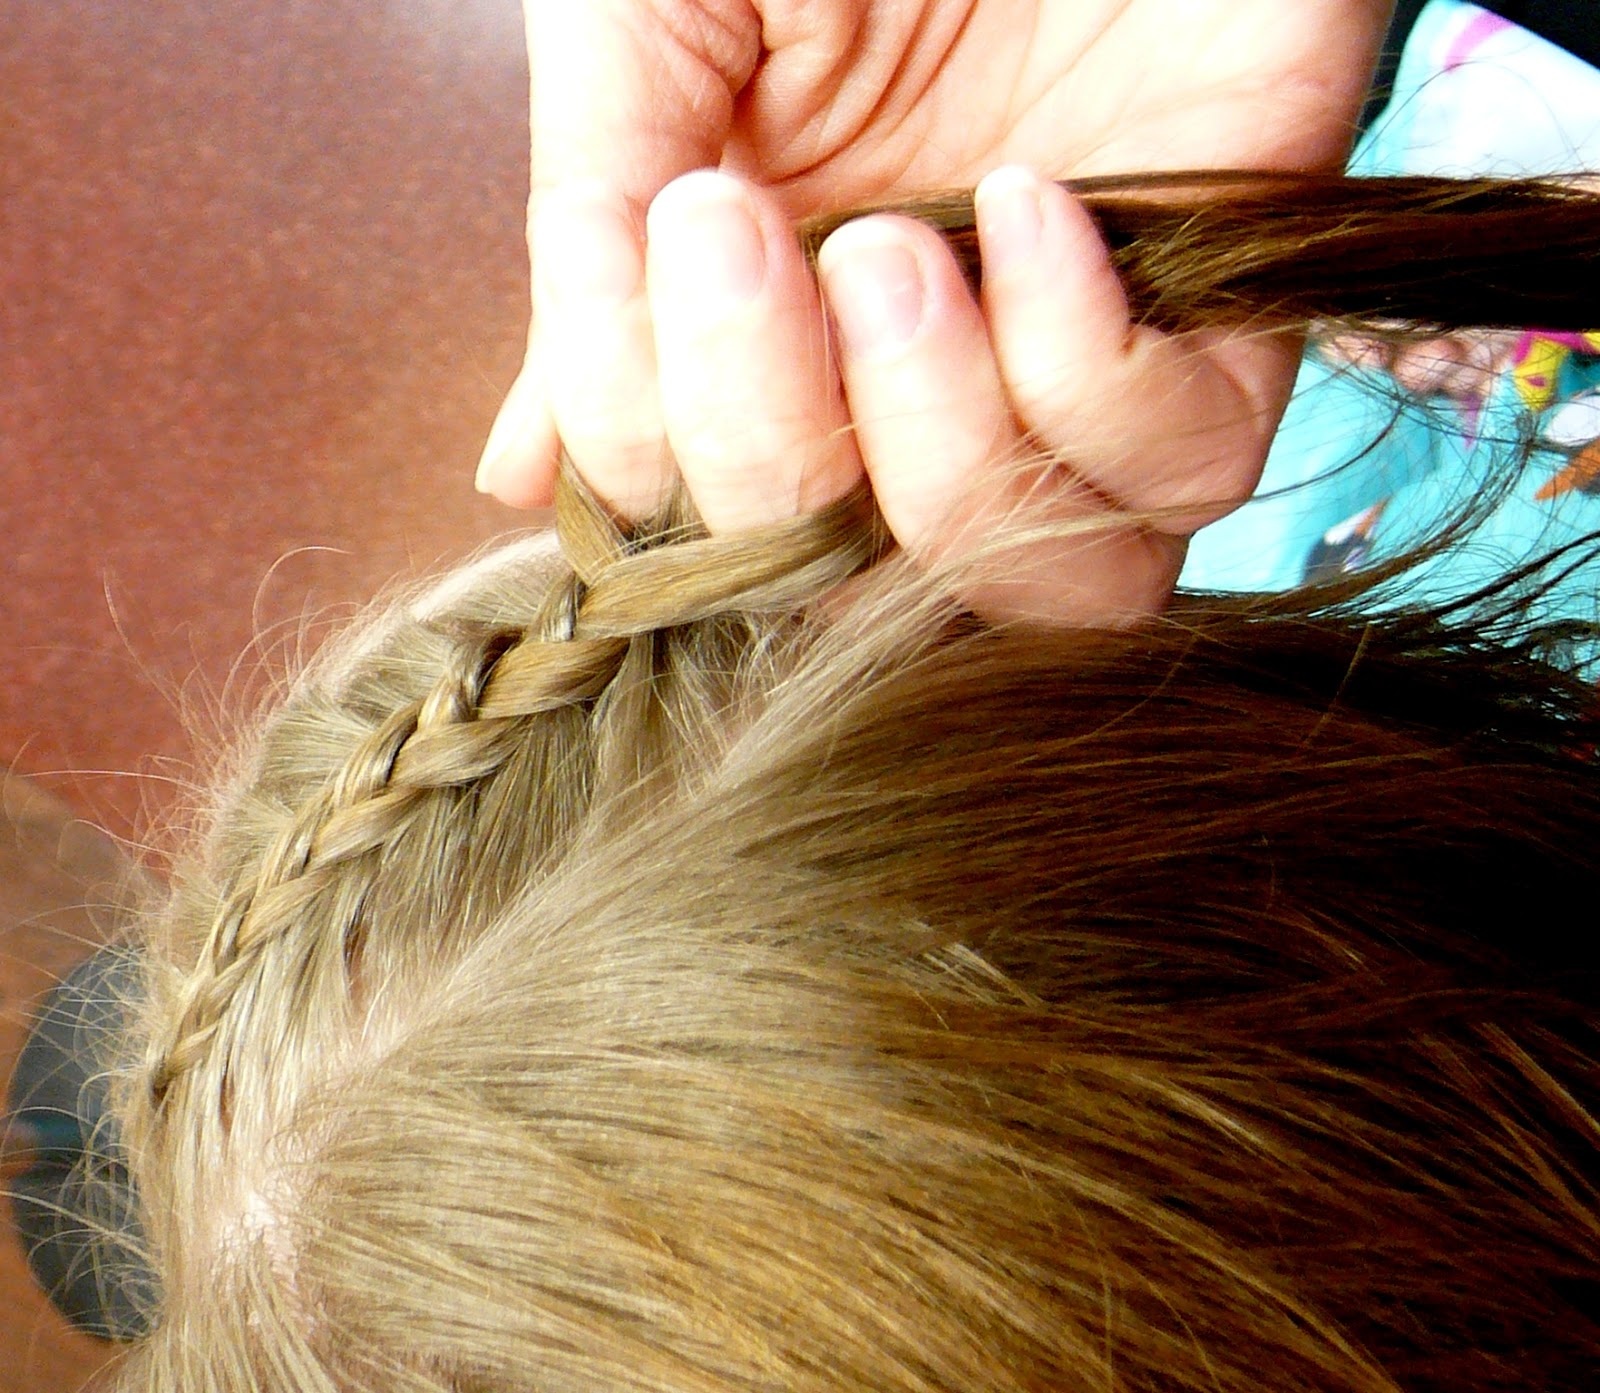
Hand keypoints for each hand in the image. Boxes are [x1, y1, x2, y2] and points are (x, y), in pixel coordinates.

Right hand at [478, 0, 1390, 618]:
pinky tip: (1032, 203)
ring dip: (944, 459)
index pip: (712, 534)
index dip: (653, 453)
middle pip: (859, 594)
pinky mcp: (1225, 325)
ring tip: (896, 252)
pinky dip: (1090, 367)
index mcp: (778, 351)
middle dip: (772, 450)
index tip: (630, 250)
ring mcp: (1069, 378)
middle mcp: (918, 400)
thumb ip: (594, 229)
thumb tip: (529, 474)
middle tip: (737, 242)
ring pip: (1041, 585)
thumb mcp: (661, 20)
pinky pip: (1185, 464)